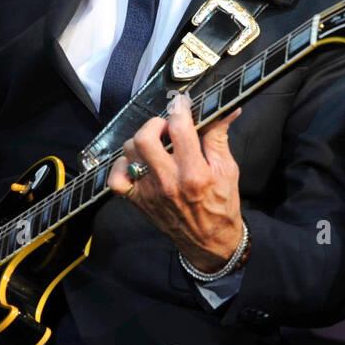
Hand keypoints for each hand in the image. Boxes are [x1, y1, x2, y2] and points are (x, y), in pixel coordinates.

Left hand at [107, 93, 243, 273]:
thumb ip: (220, 137)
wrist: (209, 241)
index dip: (179, 108)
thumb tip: (226, 109)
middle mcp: (169, 182)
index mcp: (195, 173)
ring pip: (130, 151)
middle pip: (145, 138)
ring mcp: (150, 192)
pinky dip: (122, 165)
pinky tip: (137, 162)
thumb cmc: (221, 204)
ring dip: (142, 140)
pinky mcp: (138, 200)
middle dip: (156, 123)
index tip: (181, 103)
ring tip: (157, 143)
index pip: (179, 129)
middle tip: (168, 126)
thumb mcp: (228, 169)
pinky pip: (116, 178)